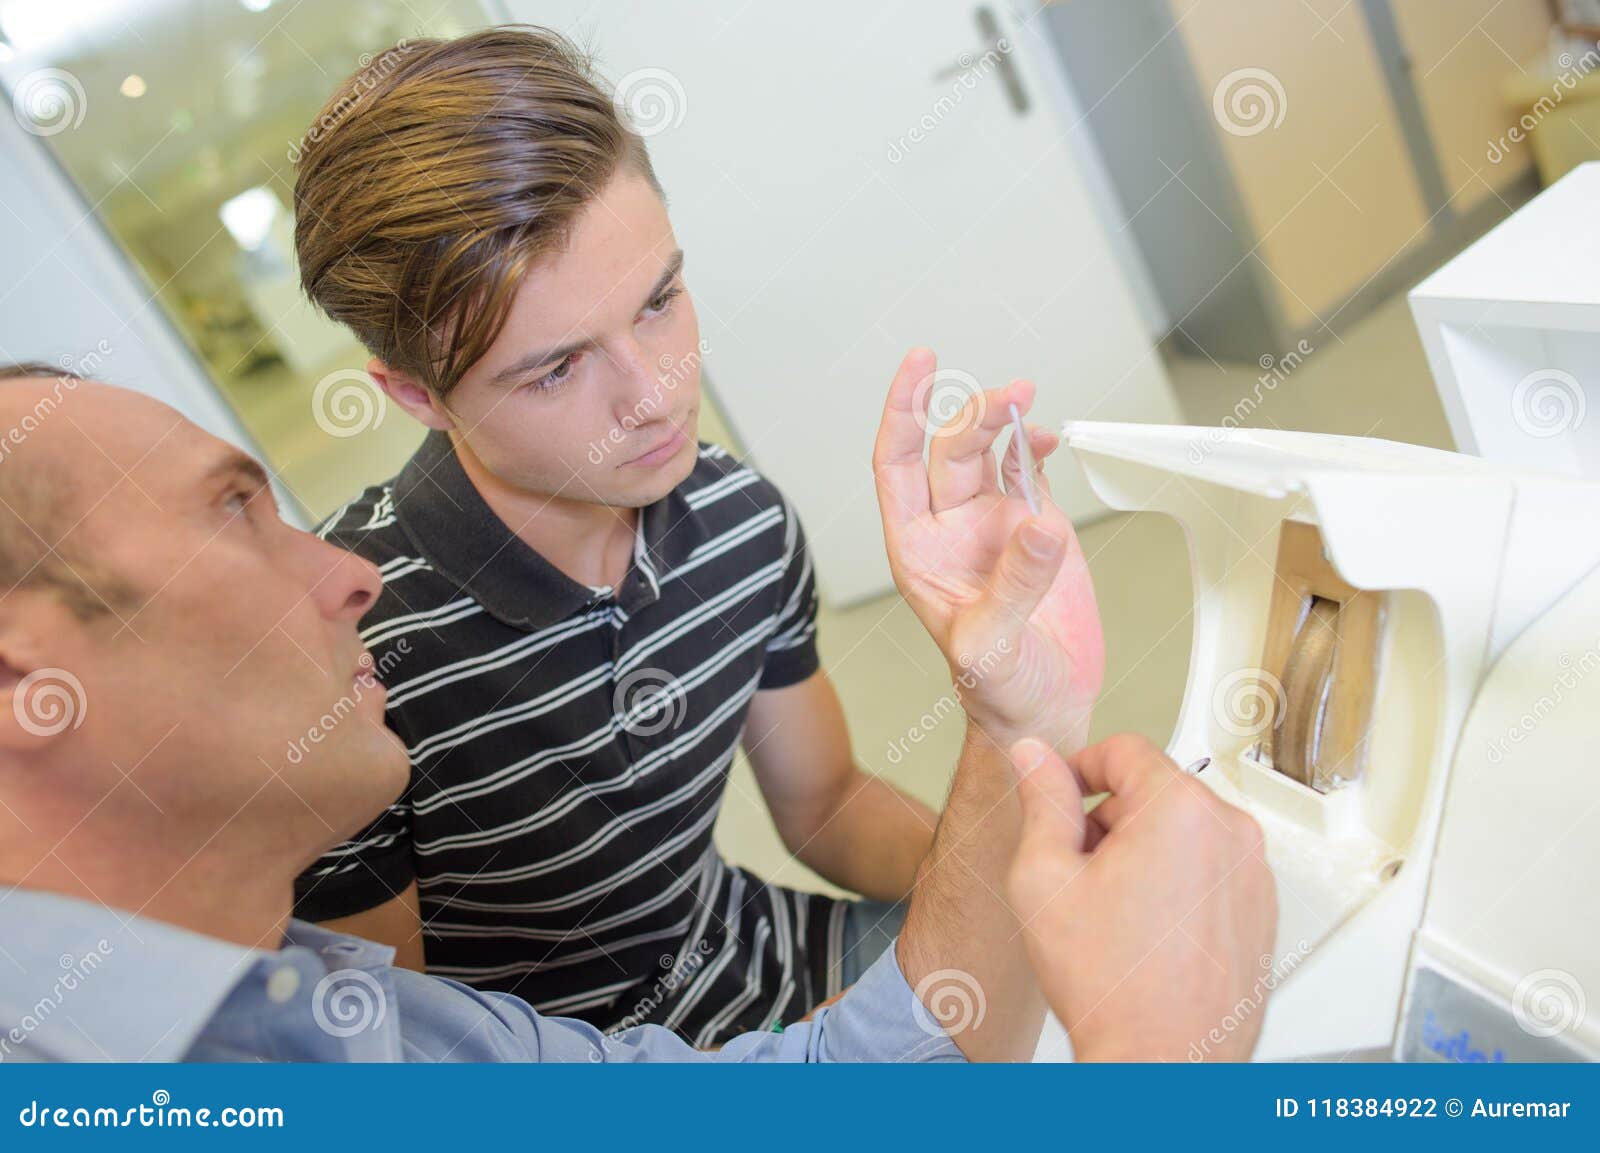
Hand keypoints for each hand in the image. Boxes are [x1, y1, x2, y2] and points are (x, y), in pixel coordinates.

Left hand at [872, 348, 1103, 750]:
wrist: (1043, 707)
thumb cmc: (999, 690)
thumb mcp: (993, 646)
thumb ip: (1014, 586)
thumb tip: (1037, 526)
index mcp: (917, 550)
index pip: (896, 464)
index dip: (902, 412)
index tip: (918, 367)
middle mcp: (948, 529)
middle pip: (947, 450)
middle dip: (971, 414)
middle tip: (1009, 396)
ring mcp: (990, 525)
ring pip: (985, 452)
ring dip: (1002, 421)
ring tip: (1025, 400)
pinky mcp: (1031, 529)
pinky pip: (1025, 470)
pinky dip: (1033, 446)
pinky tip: (1042, 435)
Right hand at [1005, 734, 1277, 1061]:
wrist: (1163, 1065)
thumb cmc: (1113, 988)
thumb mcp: (1045, 879)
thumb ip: (1041, 801)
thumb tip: (1035, 756)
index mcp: (1181, 811)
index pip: (1124, 749)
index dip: (1079, 768)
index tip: (1060, 796)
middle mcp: (1232, 834)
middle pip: (1156, 791)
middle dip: (1110, 820)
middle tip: (1078, 871)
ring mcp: (1254, 874)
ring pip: (1185, 831)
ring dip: (1144, 851)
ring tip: (1111, 911)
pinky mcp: (1261, 910)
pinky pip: (1211, 869)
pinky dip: (1177, 883)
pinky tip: (1145, 932)